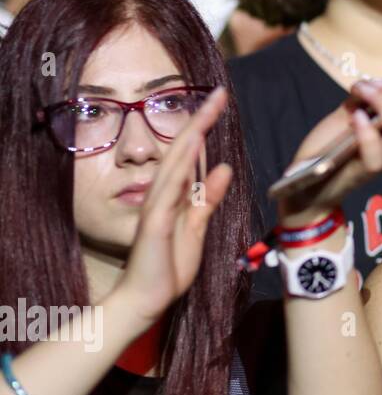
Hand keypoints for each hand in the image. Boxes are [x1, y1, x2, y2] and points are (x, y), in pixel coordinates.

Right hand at [114, 88, 234, 327]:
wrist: (145, 301)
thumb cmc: (167, 267)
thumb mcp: (197, 228)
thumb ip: (208, 199)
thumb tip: (225, 168)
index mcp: (176, 195)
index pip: (192, 155)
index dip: (206, 128)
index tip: (221, 103)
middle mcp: (163, 195)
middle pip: (184, 150)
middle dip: (202, 121)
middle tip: (220, 93)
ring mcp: (156, 207)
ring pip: (175, 163)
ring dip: (192, 135)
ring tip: (208, 108)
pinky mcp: (153, 224)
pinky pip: (168, 191)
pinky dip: (179, 168)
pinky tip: (190, 148)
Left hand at [277, 71, 381, 223]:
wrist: (310, 174)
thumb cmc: (333, 142)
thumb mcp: (351, 111)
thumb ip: (367, 98)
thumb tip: (377, 82)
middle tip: (373, 85)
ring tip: (363, 93)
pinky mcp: (367, 169)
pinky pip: (377, 151)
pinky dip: (368, 130)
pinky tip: (355, 116)